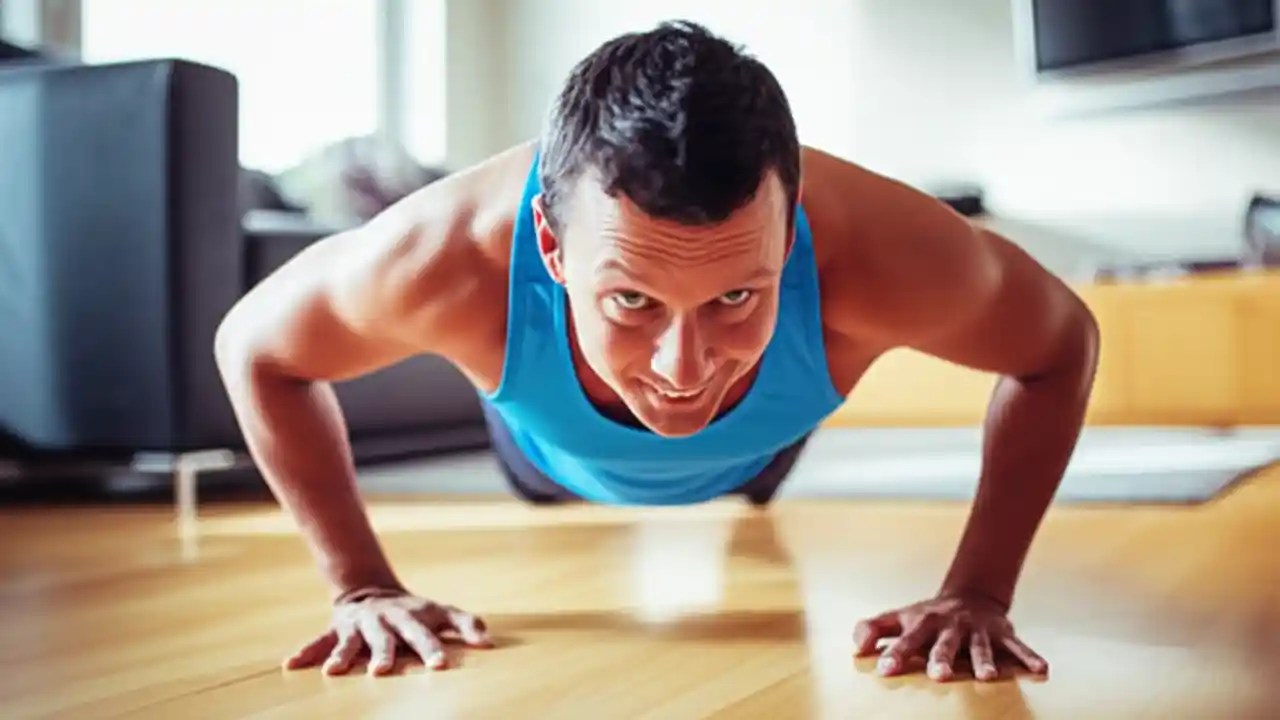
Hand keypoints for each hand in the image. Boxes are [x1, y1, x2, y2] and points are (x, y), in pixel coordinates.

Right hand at [284, 589, 493, 675]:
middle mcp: (382, 621)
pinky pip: (318, 641)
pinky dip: (306, 653)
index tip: (440, 667)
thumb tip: (490, 642)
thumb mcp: (440, 612)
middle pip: (385, 639)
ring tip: (333, 672)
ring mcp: (357, 626)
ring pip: (349, 642)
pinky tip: (291, 664)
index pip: (423, 634)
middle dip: (384, 654)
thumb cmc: (414, 610)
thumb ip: (466, 624)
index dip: (431, 649)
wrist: (369, 589)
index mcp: (409, 617)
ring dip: (342, 656)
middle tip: (383, 673)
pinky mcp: (335, 630)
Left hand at [853, 594, 1047, 682]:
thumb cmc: (928, 616)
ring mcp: (979, 631)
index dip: (896, 654)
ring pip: (982, 648)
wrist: (971, 595)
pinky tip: (1041, 671)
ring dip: (984, 662)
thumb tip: (855, 649)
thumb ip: (872, 629)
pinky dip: (1030, 658)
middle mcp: (952, 627)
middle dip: (941, 659)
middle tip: (937, 676)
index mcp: (924, 623)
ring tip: (985, 677)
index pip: (907, 639)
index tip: (884, 670)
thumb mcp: (899, 618)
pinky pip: (1019, 648)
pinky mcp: (1003, 636)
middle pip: (945, 645)